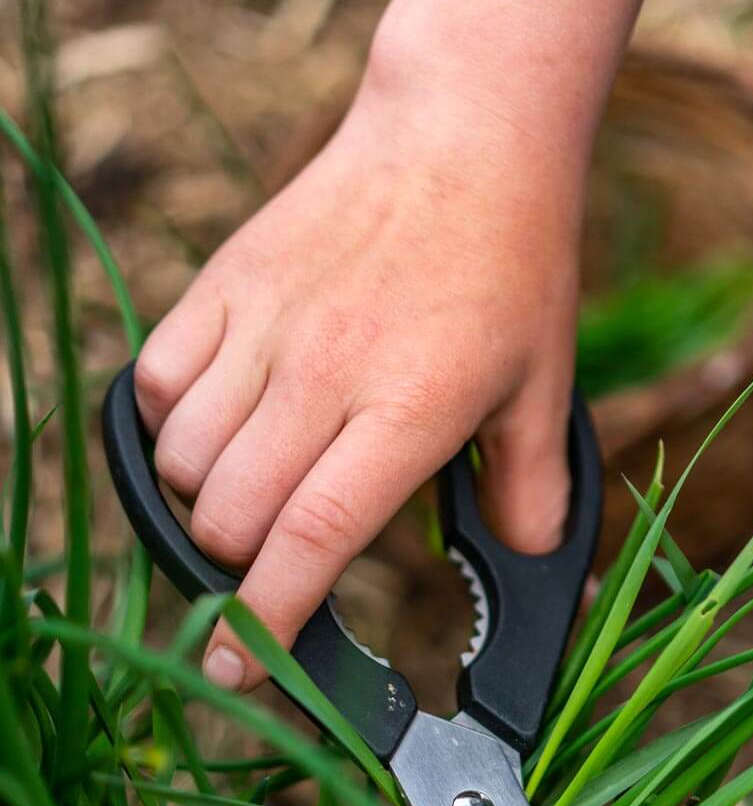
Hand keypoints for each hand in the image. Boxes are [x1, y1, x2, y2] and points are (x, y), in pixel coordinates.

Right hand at [135, 47, 582, 690]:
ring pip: (181, 459)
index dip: (267, 619)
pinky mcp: (227, 282)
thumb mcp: (542, 388)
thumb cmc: (512, 268)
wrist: (462, 135)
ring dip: (203, 503)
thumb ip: (529, 490)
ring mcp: (267, 323)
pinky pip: (158, 382)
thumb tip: (535, 566)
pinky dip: (172, 426)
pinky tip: (220, 426)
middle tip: (265, 575)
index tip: (237, 670)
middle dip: (234, 573)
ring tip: (254, 494)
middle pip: (229, 515)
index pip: (312, 538)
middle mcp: (325, 370)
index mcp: (409, 408)